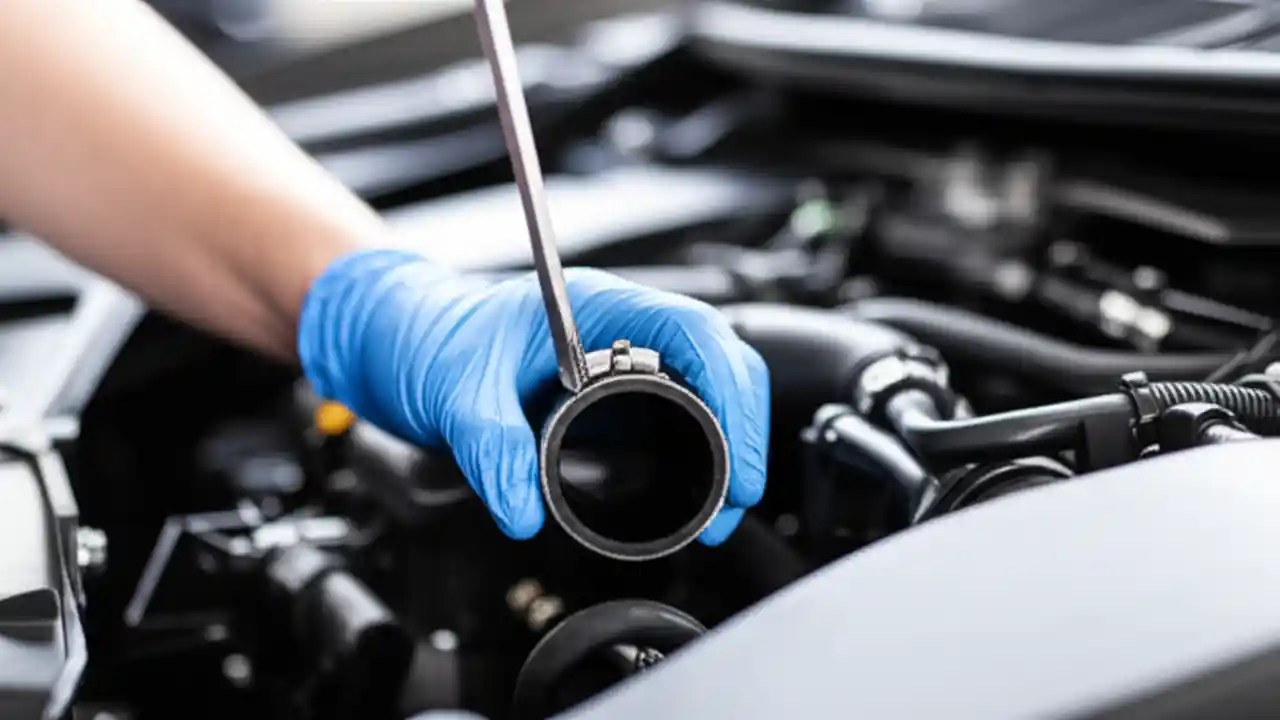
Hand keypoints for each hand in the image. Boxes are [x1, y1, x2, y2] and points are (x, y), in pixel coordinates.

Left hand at [298, 249, 769, 542]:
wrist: (393, 336)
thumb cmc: (424, 335)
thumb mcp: (454, 392)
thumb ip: (490, 449)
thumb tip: (524, 511)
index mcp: (598, 305)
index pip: (696, 332)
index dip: (731, 395)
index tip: (737, 461)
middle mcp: (620, 327)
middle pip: (717, 363)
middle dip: (742, 431)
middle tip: (737, 500)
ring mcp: (618, 360)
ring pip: (704, 392)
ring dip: (725, 446)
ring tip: (721, 507)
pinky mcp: (607, 395)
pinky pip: (673, 418)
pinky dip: (696, 454)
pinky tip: (695, 492)